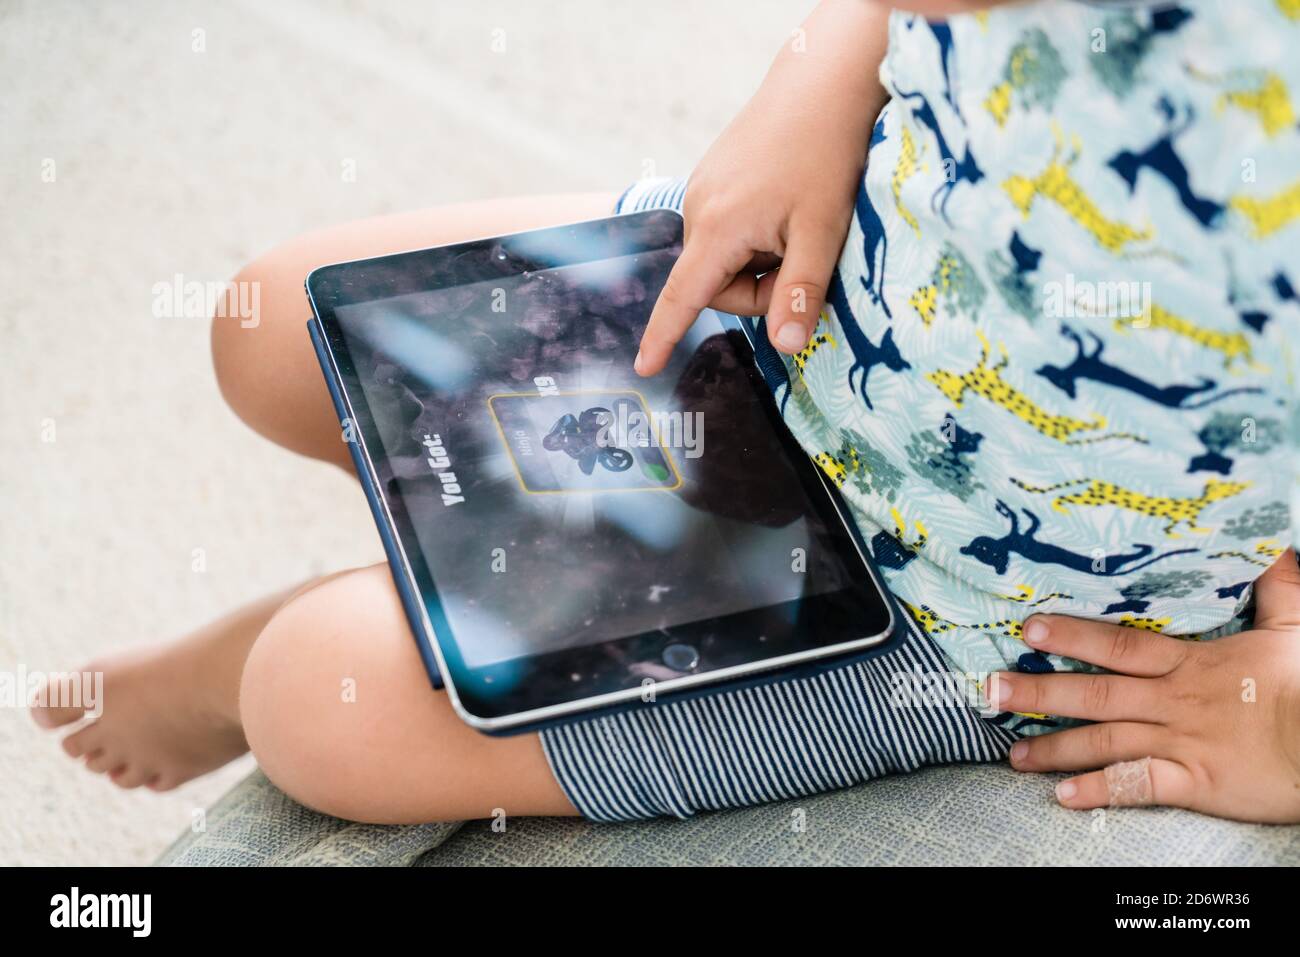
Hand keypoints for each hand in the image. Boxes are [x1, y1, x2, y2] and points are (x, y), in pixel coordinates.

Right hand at [634, 0, 889, 375]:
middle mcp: (697, 209)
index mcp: (718, 229)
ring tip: (796, 223)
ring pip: (724, 258)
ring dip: (759, 260)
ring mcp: (702, 190)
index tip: (644, 368)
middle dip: (758, 289)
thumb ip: (801, 293)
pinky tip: (784, 204)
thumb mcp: (824, 232)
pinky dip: (755, 235)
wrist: (821, 84)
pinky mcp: (714, 178)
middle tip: (802, 259)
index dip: (663, 337)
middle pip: (717, 285)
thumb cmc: (826, 154)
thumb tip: (786, 348)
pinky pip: (727, 230)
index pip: (682, 298)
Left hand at [991, 550, 1299, 821]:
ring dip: (1055, 747)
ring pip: (1104, 741)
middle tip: (989, 690)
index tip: (1026, 629)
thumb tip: (1275, 546)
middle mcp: (1173, 701)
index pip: (1118, 645)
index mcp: (1190, 662)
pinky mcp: (1195, 783)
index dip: (1070, 635)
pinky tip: (1063, 796)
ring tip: (1012, 754)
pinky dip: (1099, 792)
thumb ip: (1276, 589)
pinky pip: (1137, 787)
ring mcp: (1180, 743)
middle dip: (1039, 691)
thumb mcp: (1293, 628)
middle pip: (1094, 692)